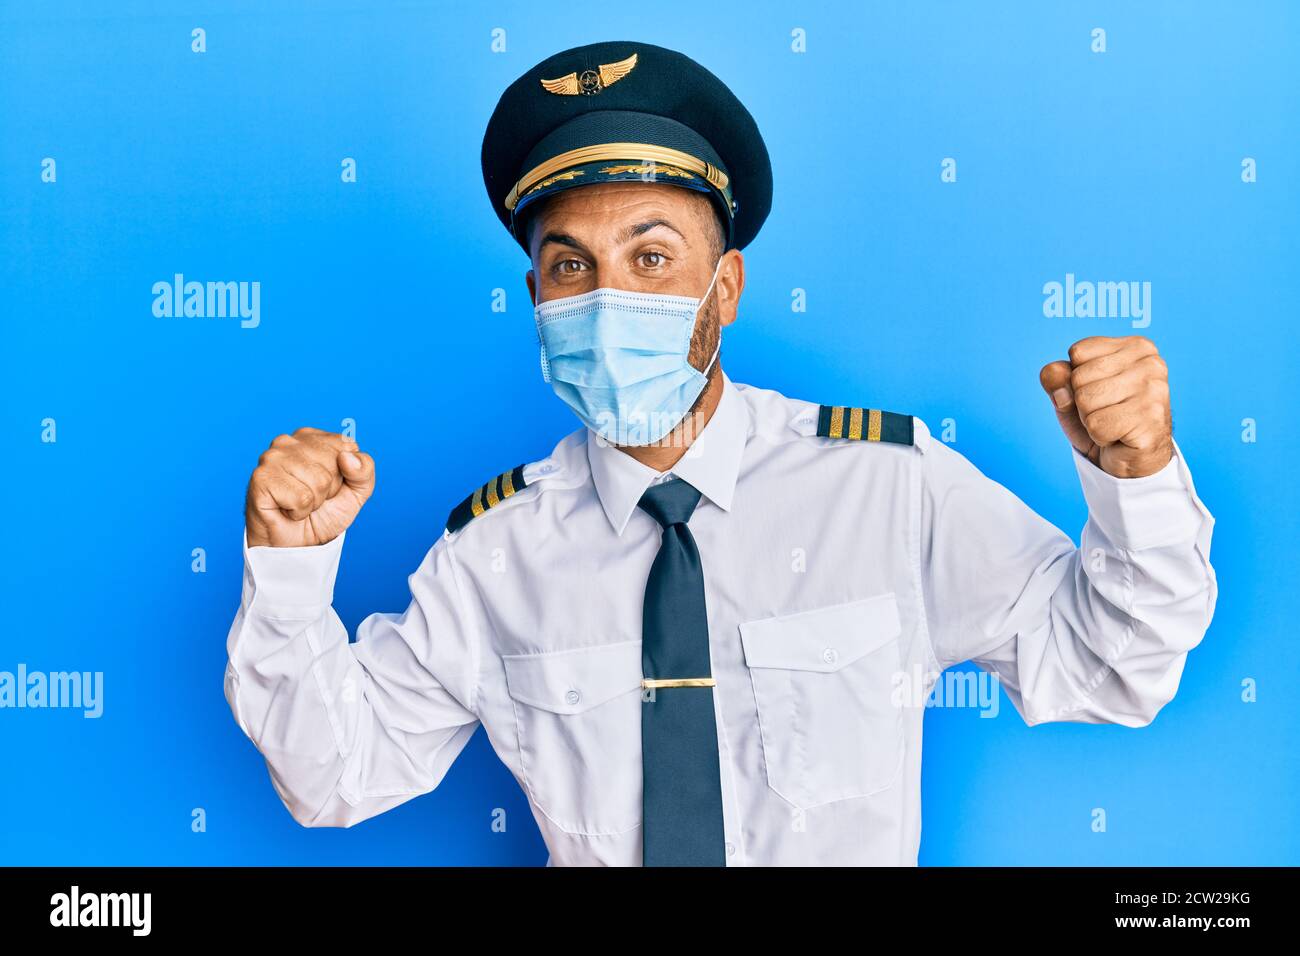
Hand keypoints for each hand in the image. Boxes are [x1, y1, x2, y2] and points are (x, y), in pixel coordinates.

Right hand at [245, 427, 375, 547]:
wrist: (297, 544)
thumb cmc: (323, 513)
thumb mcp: (357, 492)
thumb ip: (365, 470)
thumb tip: (347, 457)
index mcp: (312, 437)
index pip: (346, 446)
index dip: (344, 474)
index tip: (329, 485)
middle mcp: (288, 441)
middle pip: (333, 464)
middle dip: (328, 489)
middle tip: (311, 497)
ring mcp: (271, 458)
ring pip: (318, 481)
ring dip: (314, 502)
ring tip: (299, 504)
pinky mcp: (261, 478)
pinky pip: (301, 497)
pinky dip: (300, 511)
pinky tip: (286, 509)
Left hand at [1039, 335, 1172, 478]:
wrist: (1130, 460)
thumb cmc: (1103, 418)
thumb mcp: (1071, 392)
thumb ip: (1056, 377)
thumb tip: (1056, 381)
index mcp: (1135, 347)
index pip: (1078, 352)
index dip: (1076, 379)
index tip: (1100, 391)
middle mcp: (1150, 363)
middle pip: (1079, 377)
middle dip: (1082, 402)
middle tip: (1106, 412)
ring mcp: (1154, 391)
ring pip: (1086, 401)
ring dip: (1090, 420)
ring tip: (1112, 423)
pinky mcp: (1150, 419)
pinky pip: (1097, 425)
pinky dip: (1100, 436)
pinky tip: (1119, 436)